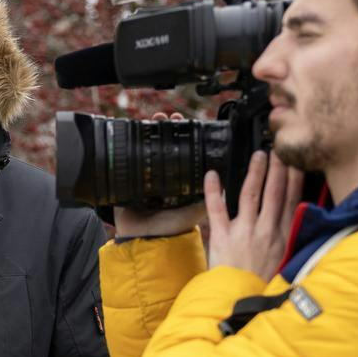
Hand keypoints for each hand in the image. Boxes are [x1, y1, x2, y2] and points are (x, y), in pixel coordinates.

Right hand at [110, 112, 206, 239]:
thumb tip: (231, 179)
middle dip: (168, 127)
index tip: (186, 121)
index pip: (182, 150)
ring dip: (151, 130)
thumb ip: (212, 197)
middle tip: (171, 116)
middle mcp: (162, 175)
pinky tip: (135, 130)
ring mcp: (143, 176)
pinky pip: (127, 159)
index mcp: (178, 180)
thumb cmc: (171, 229)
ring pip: (147, 146)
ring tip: (156, 118)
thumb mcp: (196, 210)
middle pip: (165, 144)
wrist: (145, 240)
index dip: (184, 134)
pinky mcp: (126, 181)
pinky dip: (129, 143)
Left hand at [203, 150, 301, 278]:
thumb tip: (299, 222)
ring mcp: (244, 232)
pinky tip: (212, 175)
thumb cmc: (263, 286)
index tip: (296, 162)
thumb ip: (289, 242)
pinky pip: (216, 209)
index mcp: (282, 237)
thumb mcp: (285, 264)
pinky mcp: (222, 237)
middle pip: (274, 193)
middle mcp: (265, 231)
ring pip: (250, 195)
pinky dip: (212, 191)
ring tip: (258, 156)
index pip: (291, 201)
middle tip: (279, 150)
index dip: (294, 180)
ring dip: (255, 173)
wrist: (243, 304)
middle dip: (277, 169)